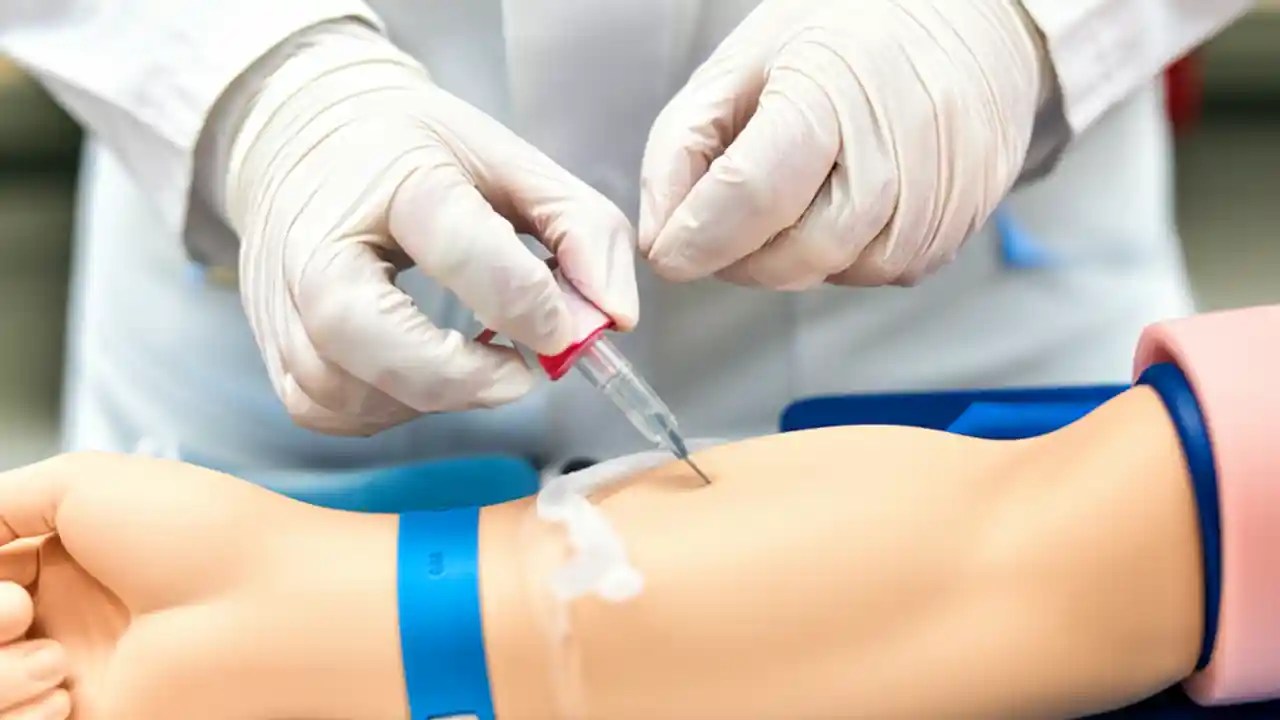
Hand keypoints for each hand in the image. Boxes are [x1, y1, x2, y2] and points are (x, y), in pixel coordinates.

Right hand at [0, 453, 402, 719]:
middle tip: (16, 608)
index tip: (4, 575)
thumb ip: (2, 502)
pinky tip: (63, 692)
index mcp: (69, 557)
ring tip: (52, 661)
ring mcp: (81, 675)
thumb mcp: (81, 482)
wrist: (266, 605)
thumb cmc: (192, 531)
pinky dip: (15, 713)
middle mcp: (70, 617)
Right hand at [227, 22, 638, 434]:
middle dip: (453, 375)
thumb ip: (582, 230)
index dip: (522, 299)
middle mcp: (318, 237)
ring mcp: (282, 297)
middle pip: (358, 329)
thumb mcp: (512, 163)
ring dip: (427, 399)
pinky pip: (326, 409)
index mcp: (394, 174)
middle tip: (518, 376)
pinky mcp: (273, 346)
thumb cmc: (418, 154)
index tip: (565, 331)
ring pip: (341, 385)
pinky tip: (421, 377)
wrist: (304, 136)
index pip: (455, 242)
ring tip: (473, 367)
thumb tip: (613, 319)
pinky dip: (385, 410)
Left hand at [639, 0, 1045, 288]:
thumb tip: (661, 235)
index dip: (699, 238)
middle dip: (743, 259)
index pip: (754, 194)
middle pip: (798, 254)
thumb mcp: (743, 62)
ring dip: (798, 258)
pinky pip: (886, 271)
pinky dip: (849, 255)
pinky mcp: (963, 221)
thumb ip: (682, 147)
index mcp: (831, 87)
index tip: (670, 253)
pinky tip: (848, 201)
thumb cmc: (849, 28)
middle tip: (727, 226)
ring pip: (840, 274)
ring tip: (799, 196)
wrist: (971, 16)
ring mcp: (942, 189)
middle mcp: (898, 143)